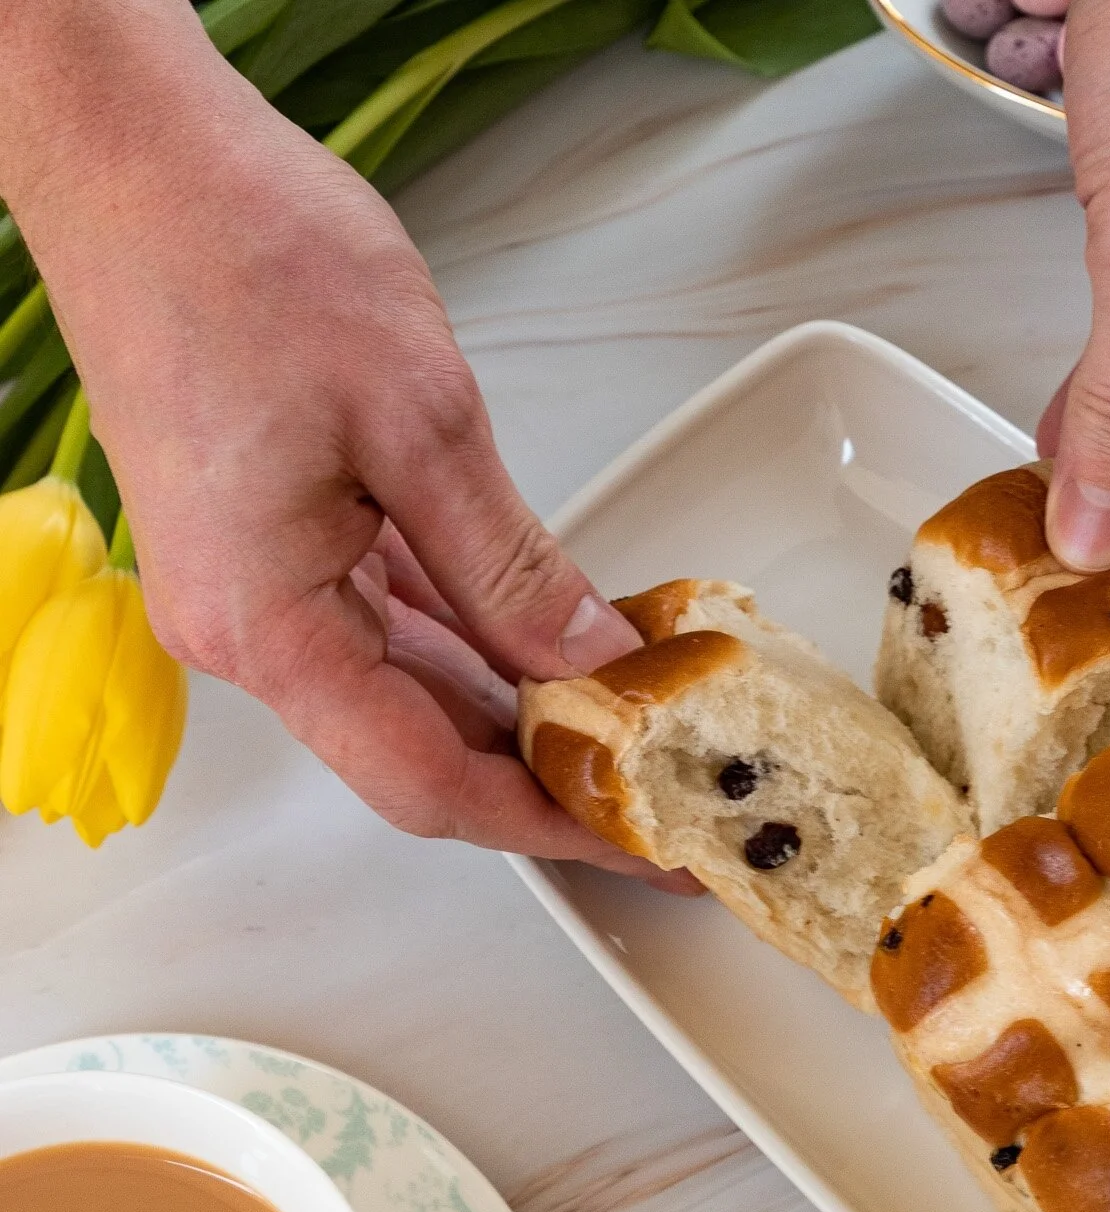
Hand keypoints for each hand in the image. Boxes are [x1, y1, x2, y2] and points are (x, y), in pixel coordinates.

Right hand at [0, 0, 694, 887]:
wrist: (135, 158)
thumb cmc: (238, 251)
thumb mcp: (417, 418)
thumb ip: (512, 568)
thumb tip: (593, 667)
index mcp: (269, 627)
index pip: (430, 781)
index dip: (546, 823)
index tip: (637, 839)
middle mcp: (248, 634)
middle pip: (418, 755)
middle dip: (544, 782)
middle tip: (657, 798)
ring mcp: (254, 595)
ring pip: (408, 696)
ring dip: (514, 717)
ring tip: (626, 735)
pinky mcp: (270, 549)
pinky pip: (388, 630)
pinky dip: (472, 647)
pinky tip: (548, 653)